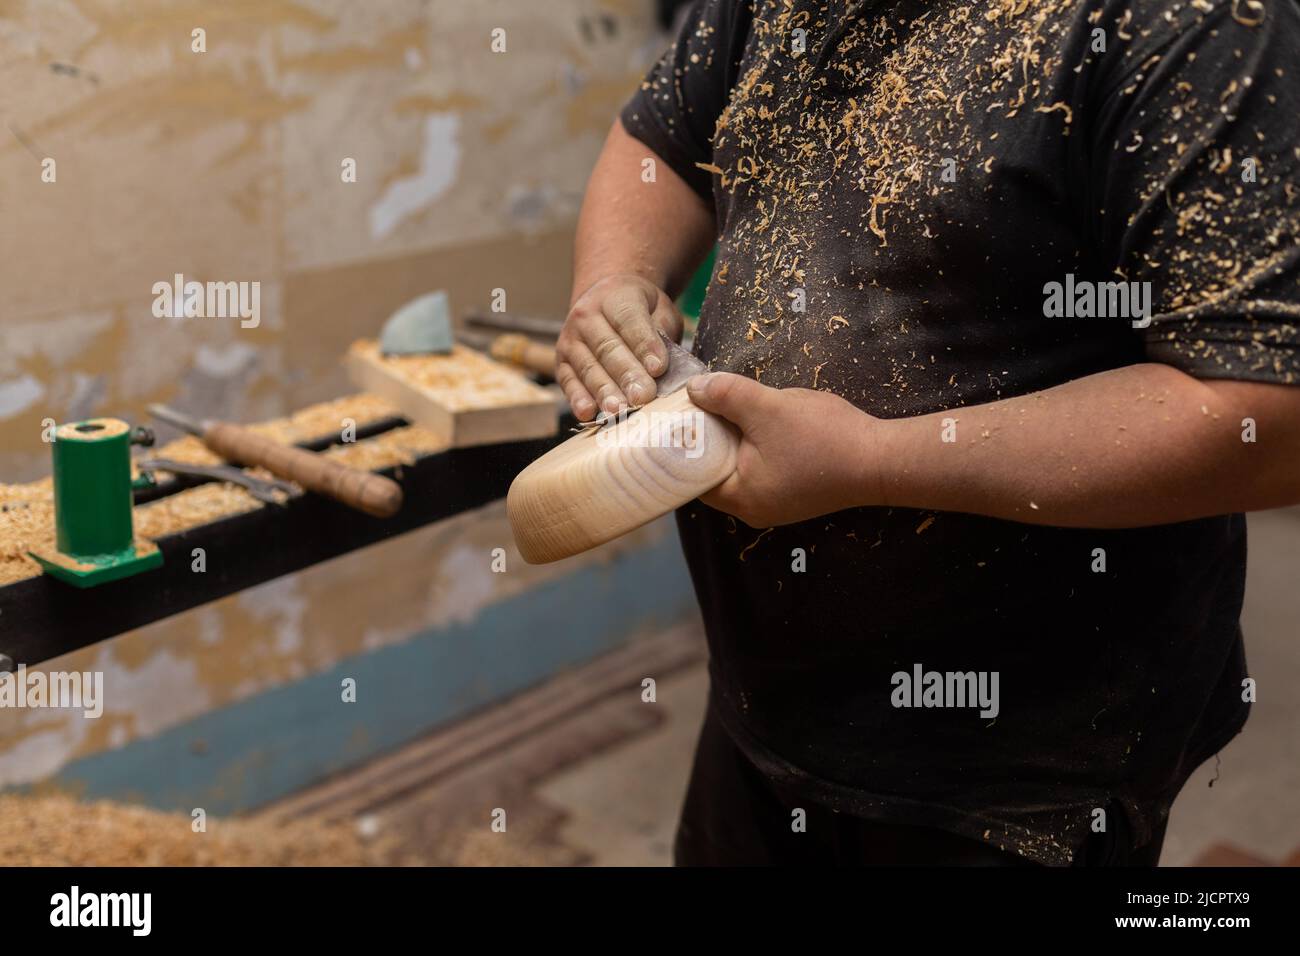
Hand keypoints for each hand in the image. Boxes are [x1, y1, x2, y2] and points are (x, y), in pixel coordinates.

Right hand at [556, 274, 683, 420]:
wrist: (605, 301)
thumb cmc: (641, 311)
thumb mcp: (659, 308)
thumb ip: (663, 330)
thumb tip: (663, 365)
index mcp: (615, 296)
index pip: (629, 320)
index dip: (644, 344)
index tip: (659, 368)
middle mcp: (586, 315)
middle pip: (607, 347)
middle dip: (626, 374)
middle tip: (643, 396)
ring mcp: (570, 339)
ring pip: (588, 367)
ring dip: (603, 390)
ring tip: (619, 410)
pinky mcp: (562, 362)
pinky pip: (568, 381)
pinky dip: (577, 398)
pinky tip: (588, 412)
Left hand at [687, 372, 879, 527]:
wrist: (883, 459)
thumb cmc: (823, 438)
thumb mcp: (767, 407)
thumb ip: (726, 395)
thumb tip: (694, 388)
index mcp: (740, 499)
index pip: (691, 475)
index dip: (683, 443)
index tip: (678, 414)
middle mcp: (754, 509)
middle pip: (714, 471)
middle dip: (710, 437)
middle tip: (701, 404)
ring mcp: (777, 504)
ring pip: (740, 467)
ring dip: (736, 439)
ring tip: (730, 407)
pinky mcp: (796, 493)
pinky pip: (763, 468)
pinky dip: (758, 446)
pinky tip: (763, 421)